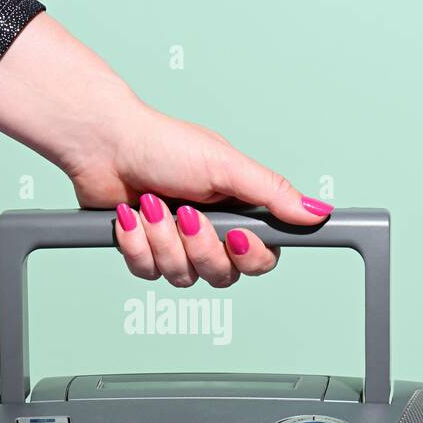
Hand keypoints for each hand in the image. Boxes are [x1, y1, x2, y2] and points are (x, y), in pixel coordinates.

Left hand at [0, 14, 332, 286]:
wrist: (104, 145)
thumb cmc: (163, 145)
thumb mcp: (227, 165)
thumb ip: (273, 193)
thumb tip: (318, 213)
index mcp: (237, 211)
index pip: (262, 258)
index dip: (250, 254)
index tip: (234, 233)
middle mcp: (210, 232)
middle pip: (222, 275)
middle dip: (199, 246)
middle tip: (184, 212)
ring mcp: (175, 245)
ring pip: (182, 277)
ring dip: (163, 240)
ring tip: (152, 205)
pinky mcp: (143, 253)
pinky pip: (147, 272)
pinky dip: (136, 243)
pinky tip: (129, 215)